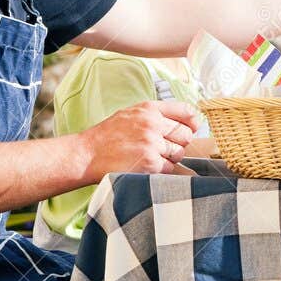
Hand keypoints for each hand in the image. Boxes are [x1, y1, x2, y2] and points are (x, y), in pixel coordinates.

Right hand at [82, 100, 199, 176]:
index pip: (186, 111)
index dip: (192, 121)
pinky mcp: (150, 163)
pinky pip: (169, 168)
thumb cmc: (108, 136)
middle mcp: (152, 124)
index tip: (192, 128)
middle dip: (179, 143)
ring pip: (179, 153)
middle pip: (186, 135)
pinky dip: (161, 170)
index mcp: (148, 109)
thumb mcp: (130, 114)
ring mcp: (152, 144)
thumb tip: (185, 122)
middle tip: (164, 147)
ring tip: (151, 157)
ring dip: (169, 158)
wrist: (87, 155)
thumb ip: (155, 115)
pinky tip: (146, 166)